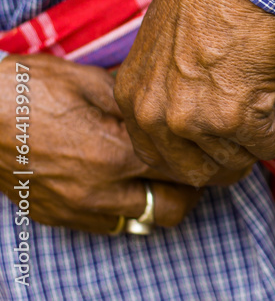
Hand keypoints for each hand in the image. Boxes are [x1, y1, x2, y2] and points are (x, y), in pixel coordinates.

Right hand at [0, 54, 200, 233]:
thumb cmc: (28, 88)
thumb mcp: (92, 82)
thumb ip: (138, 103)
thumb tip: (172, 106)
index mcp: (118, 153)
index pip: (187, 170)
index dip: (206, 157)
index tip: (212, 144)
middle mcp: (101, 191)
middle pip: (173, 207)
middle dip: (191, 187)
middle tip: (193, 161)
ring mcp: (77, 209)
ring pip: (143, 222)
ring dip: (159, 200)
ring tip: (160, 173)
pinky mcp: (56, 216)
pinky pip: (108, 226)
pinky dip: (125, 209)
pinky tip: (124, 182)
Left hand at [114, 0, 274, 186]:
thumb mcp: (166, 51)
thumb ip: (174, 93)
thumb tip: (206, 124)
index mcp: (134, 101)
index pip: (164, 161)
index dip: (201, 153)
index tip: (223, 137)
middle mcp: (156, 117)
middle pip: (203, 171)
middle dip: (235, 154)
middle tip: (253, 123)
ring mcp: (194, 120)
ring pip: (241, 160)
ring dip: (261, 132)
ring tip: (265, 90)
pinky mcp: (235, 116)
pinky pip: (271, 142)